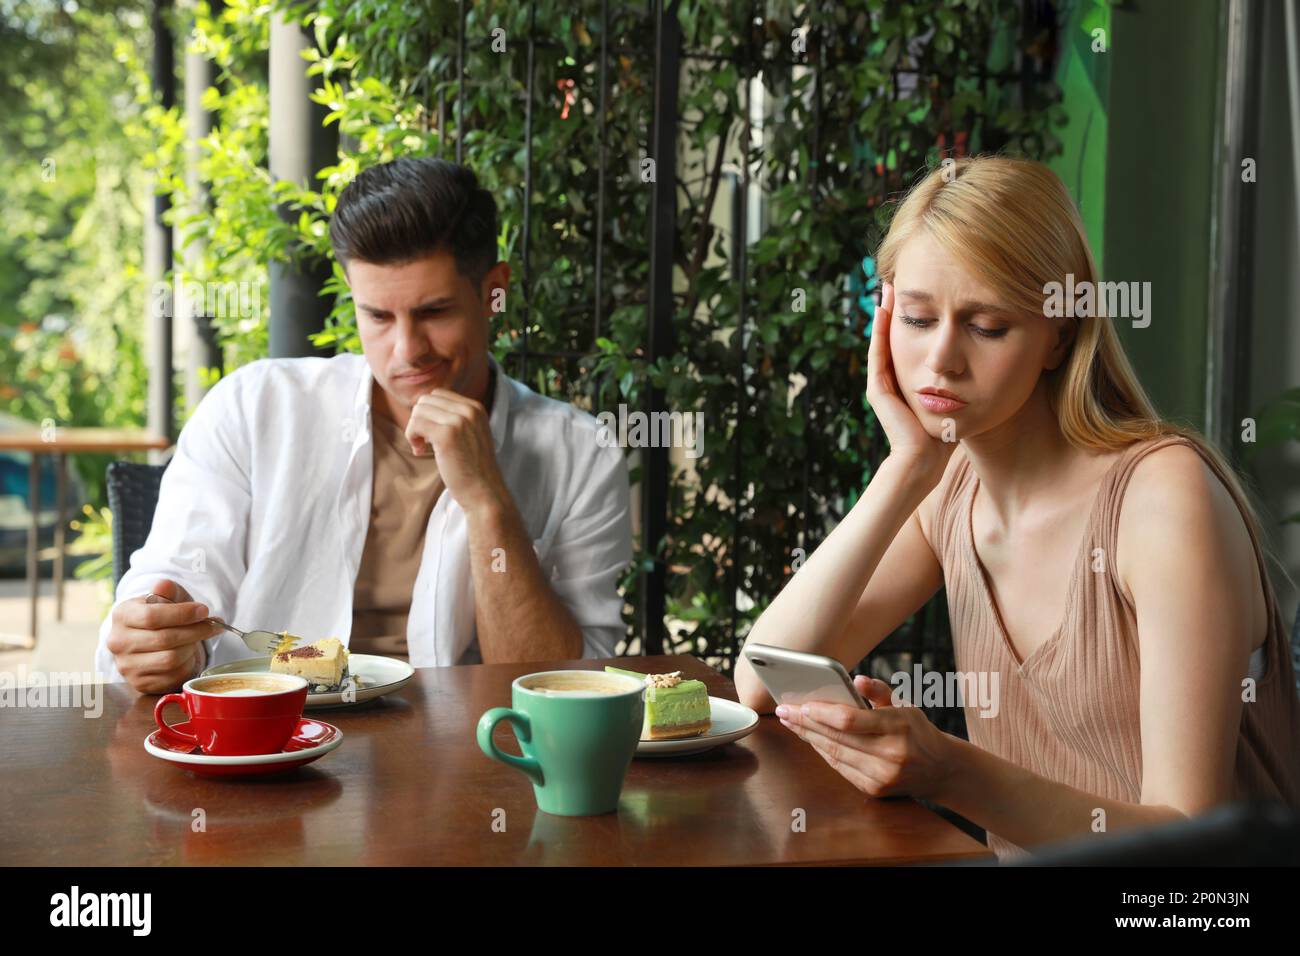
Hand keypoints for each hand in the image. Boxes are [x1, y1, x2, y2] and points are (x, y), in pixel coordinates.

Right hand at [105, 579, 222, 693]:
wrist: (151, 638)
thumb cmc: (161, 614)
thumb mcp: (166, 597)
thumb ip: (167, 591)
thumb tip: (163, 585)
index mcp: (122, 615)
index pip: (151, 617)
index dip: (182, 614)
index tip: (204, 610)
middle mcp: (118, 642)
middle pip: (164, 639)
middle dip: (196, 631)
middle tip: (215, 624)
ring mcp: (127, 666)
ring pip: (170, 659)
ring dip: (192, 647)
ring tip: (199, 637)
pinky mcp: (140, 683)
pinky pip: (172, 676)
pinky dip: (187, 663)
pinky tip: (190, 652)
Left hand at [404, 389, 509, 516]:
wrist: (484, 491)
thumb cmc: (473, 467)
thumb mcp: (471, 434)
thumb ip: (455, 418)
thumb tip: (421, 407)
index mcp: (476, 407)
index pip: (438, 394)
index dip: (428, 413)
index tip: (430, 434)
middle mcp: (469, 410)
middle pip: (426, 400)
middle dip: (419, 419)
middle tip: (423, 442)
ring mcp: (459, 421)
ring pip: (419, 410)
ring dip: (414, 429)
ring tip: (422, 447)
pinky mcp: (447, 435)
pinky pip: (416, 424)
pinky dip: (412, 437)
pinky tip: (420, 451)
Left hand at [775, 675, 955, 802]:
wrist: (940, 769)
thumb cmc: (917, 730)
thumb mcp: (905, 704)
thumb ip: (879, 690)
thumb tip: (856, 680)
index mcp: (898, 726)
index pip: (849, 720)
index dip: (821, 713)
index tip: (800, 705)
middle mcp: (890, 754)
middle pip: (837, 737)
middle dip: (805, 724)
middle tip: (784, 711)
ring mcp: (882, 775)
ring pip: (835, 753)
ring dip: (809, 737)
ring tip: (791, 723)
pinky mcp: (875, 788)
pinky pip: (840, 767)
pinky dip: (823, 751)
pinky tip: (810, 738)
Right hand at [867, 282, 956, 483]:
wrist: (925, 460)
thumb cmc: (945, 436)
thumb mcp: (955, 399)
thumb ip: (961, 381)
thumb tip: (986, 361)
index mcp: (908, 380)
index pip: (910, 341)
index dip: (913, 317)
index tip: (919, 292)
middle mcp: (891, 380)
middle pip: (892, 336)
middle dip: (895, 309)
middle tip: (896, 281)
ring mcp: (882, 384)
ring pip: (882, 341)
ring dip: (883, 314)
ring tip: (887, 289)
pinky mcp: (879, 390)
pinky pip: (879, 354)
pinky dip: (880, 332)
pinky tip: (885, 311)